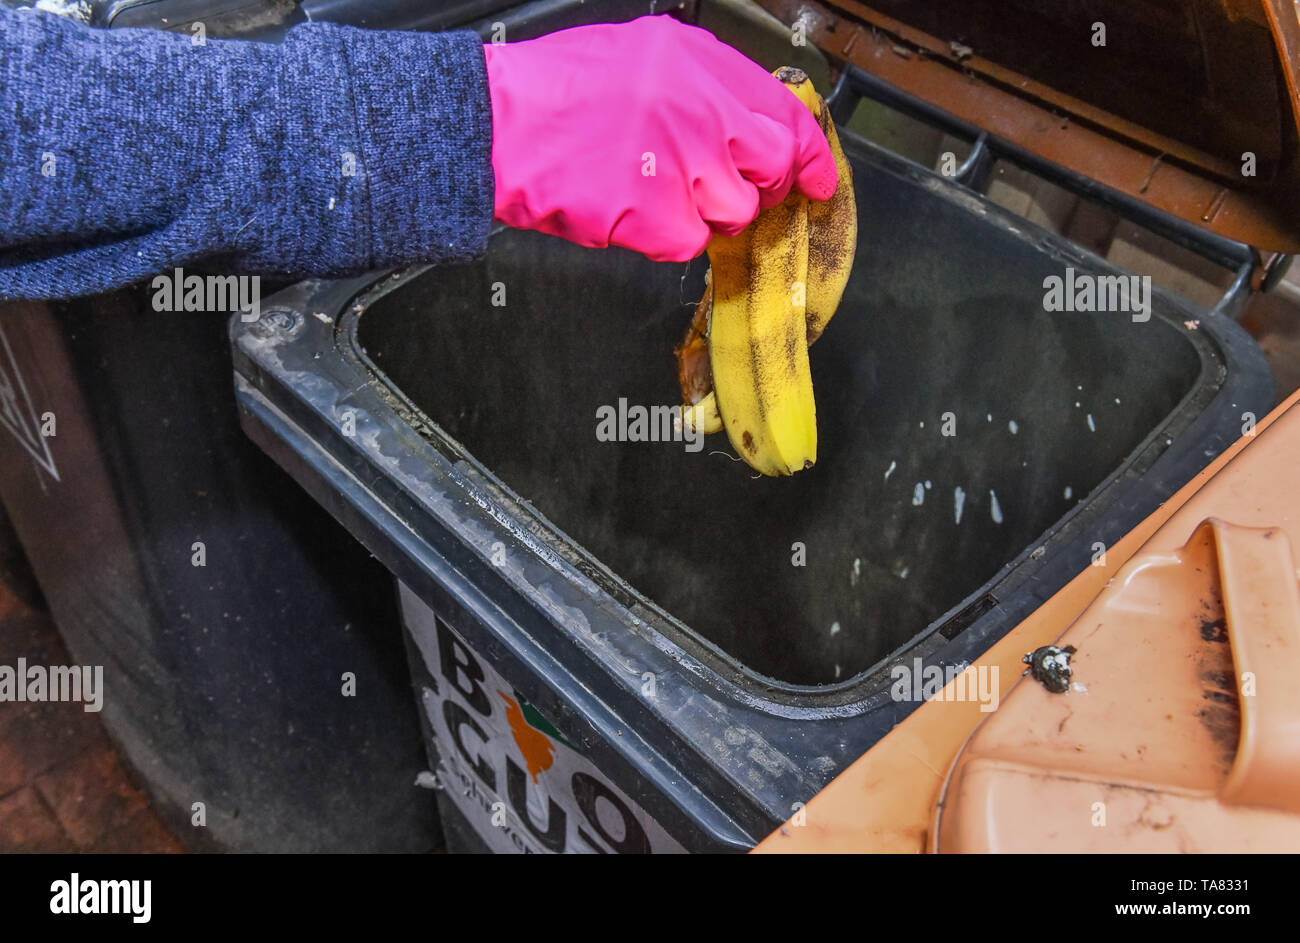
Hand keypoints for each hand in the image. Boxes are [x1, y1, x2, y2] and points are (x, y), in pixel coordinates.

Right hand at [482, 15, 837, 261]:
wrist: (496, 127)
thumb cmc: (558, 93)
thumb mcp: (643, 56)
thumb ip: (703, 85)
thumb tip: (748, 123)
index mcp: (700, 64)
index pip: (785, 115)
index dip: (808, 155)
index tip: (817, 178)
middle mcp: (701, 110)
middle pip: (771, 168)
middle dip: (757, 186)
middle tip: (722, 187)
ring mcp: (682, 165)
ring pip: (735, 212)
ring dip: (706, 213)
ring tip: (658, 193)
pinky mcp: (656, 216)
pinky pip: (688, 242)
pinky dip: (663, 236)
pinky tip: (631, 210)